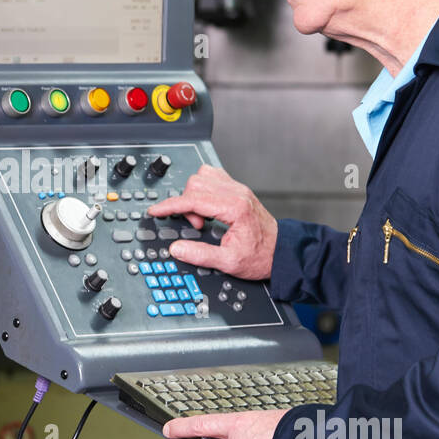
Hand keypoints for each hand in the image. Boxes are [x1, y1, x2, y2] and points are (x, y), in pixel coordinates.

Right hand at [146, 165, 277, 279]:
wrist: (282, 252)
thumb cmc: (261, 256)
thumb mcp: (229, 262)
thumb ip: (200, 255)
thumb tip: (177, 249)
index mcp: (235, 208)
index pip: (193, 199)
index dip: (170, 205)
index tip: (156, 211)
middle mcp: (237, 193)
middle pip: (196, 184)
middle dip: (186, 204)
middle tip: (196, 226)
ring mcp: (238, 189)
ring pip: (203, 176)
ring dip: (194, 195)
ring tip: (202, 217)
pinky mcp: (238, 190)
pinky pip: (213, 177)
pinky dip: (203, 190)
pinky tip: (207, 207)